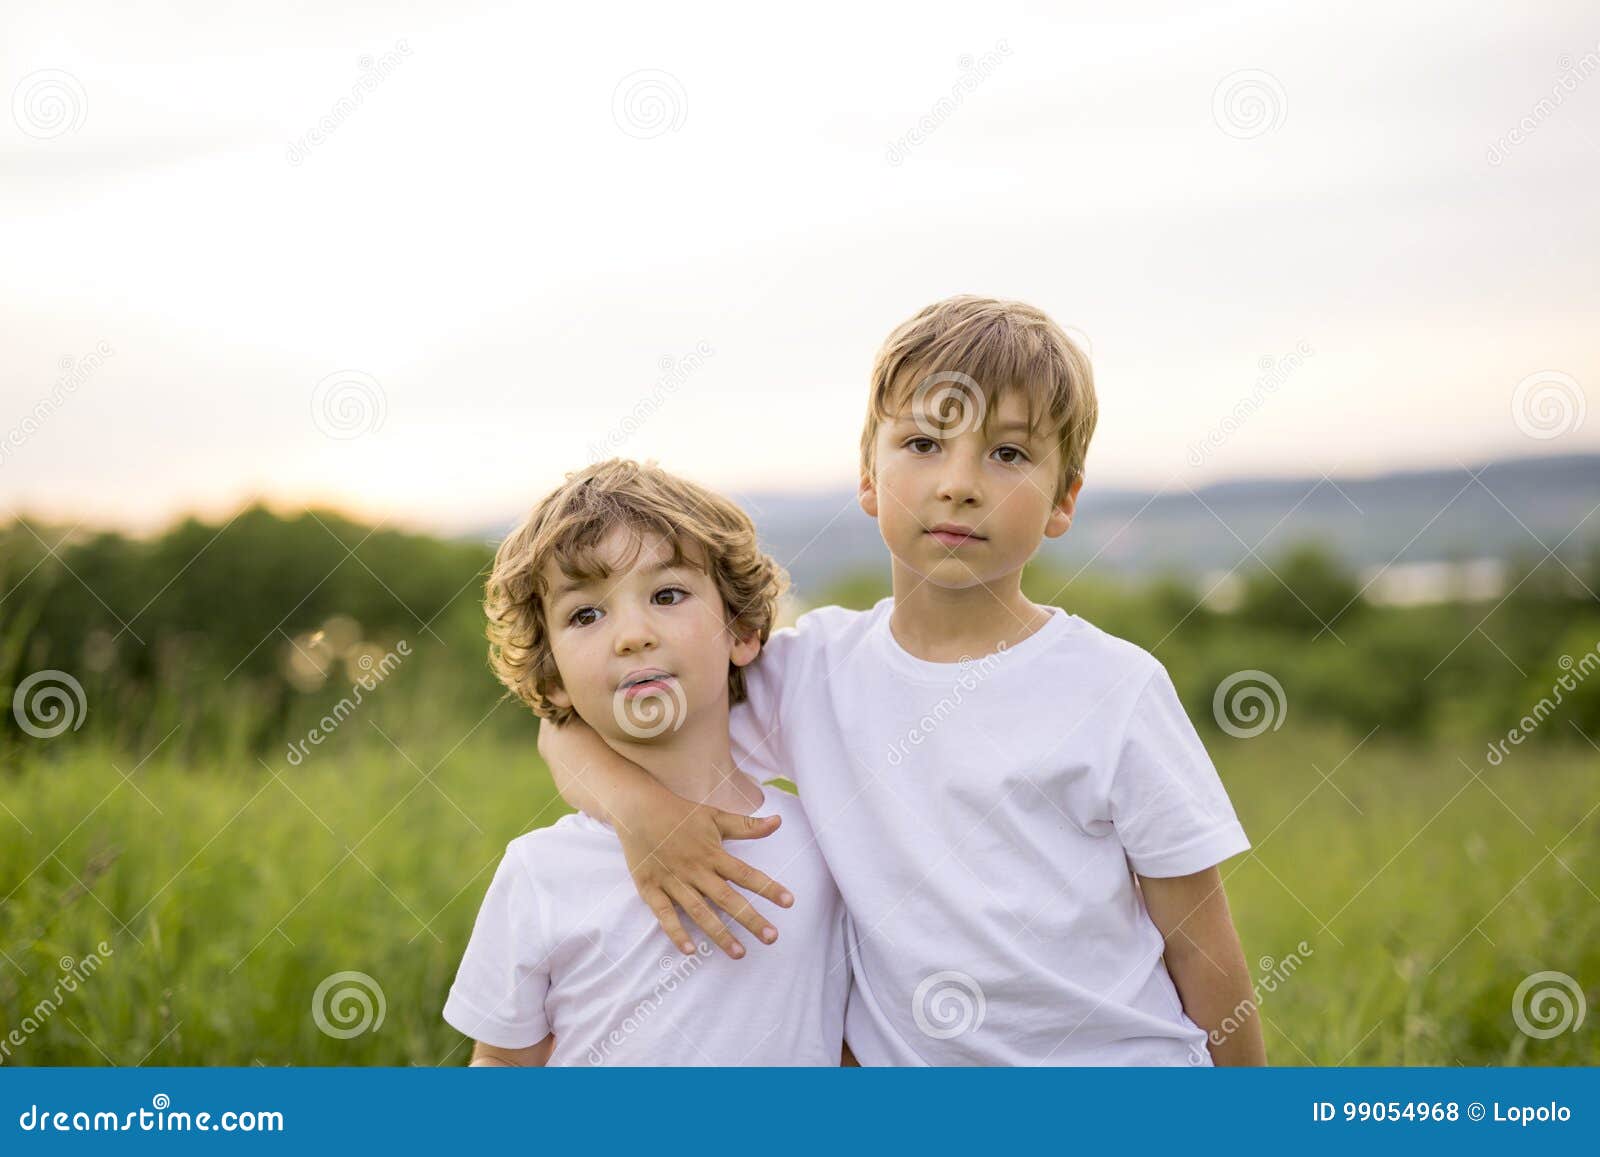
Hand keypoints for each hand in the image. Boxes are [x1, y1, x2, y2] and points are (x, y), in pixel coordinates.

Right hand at [615, 793, 793, 957]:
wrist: (638, 809)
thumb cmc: (680, 814)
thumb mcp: (715, 816)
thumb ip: (746, 826)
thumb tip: (778, 821)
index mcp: (713, 854)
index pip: (746, 874)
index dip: (768, 888)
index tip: (789, 902)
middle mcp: (695, 870)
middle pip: (727, 898)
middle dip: (750, 919)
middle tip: (772, 938)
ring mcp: (672, 881)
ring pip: (699, 911)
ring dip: (719, 933)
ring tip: (739, 953)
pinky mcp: (651, 889)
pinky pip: (664, 914)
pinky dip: (675, 932)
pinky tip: (690, 950)